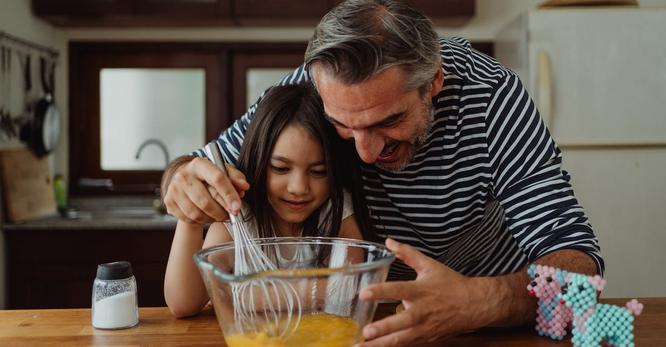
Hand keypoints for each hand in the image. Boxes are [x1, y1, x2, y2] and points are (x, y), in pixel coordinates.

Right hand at [163, 157, 248, 224]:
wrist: (186, 179)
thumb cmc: (208, 176)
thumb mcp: (223, 172)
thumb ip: (236, 178)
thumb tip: (244, 186)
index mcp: (199, 164)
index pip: (217, 179)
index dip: (229, 195)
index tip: (238, 207)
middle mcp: (183, 175)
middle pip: (205, 201)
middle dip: (222, 211)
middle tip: (231, 214)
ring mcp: (174, 189)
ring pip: (197, 213)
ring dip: (212, 218)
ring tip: (219, 215)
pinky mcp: (169, 201)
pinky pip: (188, 219)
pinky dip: (201, 221)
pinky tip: (207, 215)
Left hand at [356, 238, 481, 345]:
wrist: (475, 305)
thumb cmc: (452, 284)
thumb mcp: (429, 265)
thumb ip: (407, 254)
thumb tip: (389, 242)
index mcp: (420, 291)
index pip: (398, 290)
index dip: (381, 291)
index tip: (363, 293)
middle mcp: (422, 311)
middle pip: (401, 321)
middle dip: (384, 328)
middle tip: (366, 331)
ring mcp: (424, 327)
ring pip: (402, 339)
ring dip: (382, 344)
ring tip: (363, 346)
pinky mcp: (426, 337)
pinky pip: (406, 344)